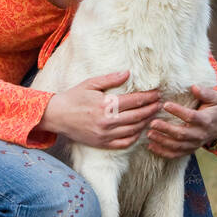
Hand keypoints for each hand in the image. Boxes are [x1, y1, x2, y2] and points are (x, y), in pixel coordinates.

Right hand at [40, 71, 161, 148]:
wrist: (56, 116)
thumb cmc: (73, 97)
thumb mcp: (90, 84)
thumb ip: (110, 79)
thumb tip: (128, 73)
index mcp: (106, 104)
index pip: (135, 101)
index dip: (149, 97)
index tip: (157, 93)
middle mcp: (107, 121)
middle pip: (138, 116)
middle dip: (152, 109)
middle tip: (160, 104)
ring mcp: (105, 134)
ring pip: (133, 130)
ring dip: (146, 122)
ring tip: (153, 115)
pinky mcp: (102, 143)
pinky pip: (124, 143)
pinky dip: (135, 137)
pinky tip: (140, 130)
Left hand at [147, 85, 216, 158]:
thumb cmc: (213, 109)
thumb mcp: (214, 98)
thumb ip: (206, 93)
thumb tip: (194, 87)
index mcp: (206, 120)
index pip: (191, 117)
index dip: (178, 111)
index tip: (165, 105)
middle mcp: (200, 134)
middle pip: (182, 134)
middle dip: (166, 129)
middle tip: (152, 123)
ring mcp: (194, 144)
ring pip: (177, 146)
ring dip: (162, 141)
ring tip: (149, 134)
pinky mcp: (188, 150)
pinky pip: (175, 154)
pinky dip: (162, 152)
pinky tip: (151, 146)